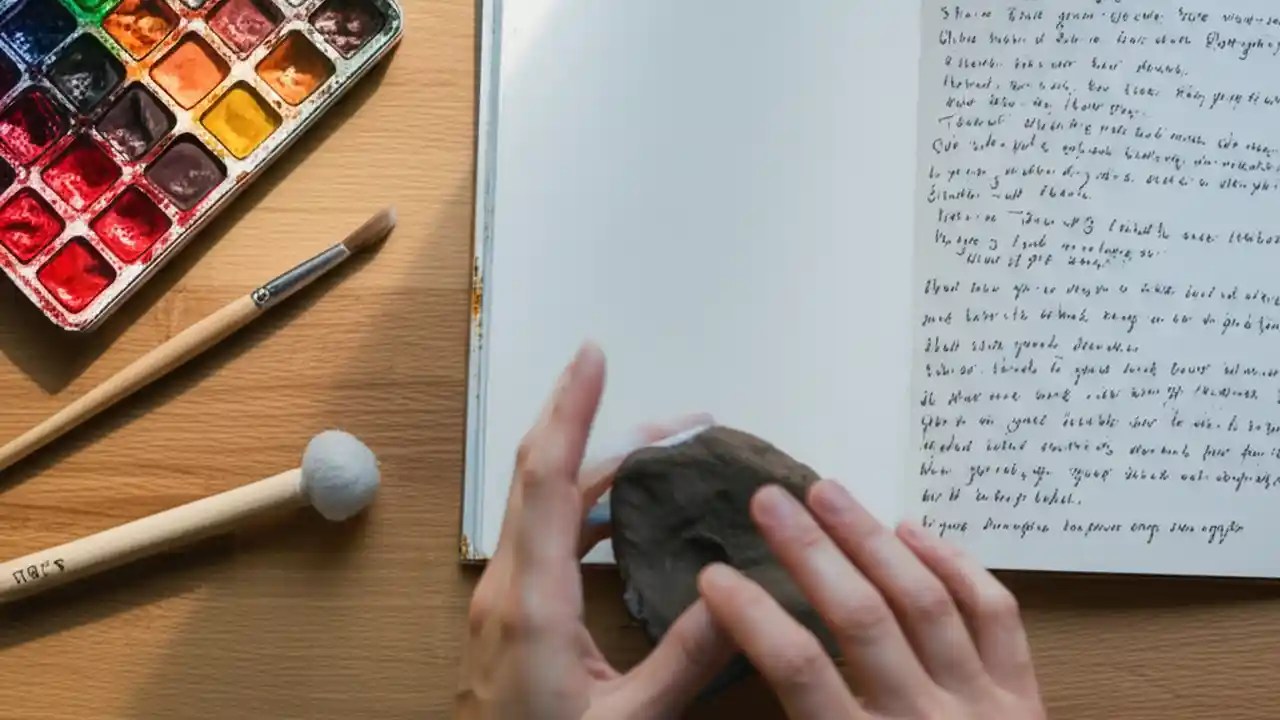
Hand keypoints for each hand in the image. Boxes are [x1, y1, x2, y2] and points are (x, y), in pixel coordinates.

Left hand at [457, 342, 732, 718]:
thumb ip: (682, 664)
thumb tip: (734, 595)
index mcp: (532, 602)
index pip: (547, 480)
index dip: (571, 411)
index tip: (593, 356)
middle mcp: (508, 585)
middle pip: (545, 477)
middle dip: (598, 425)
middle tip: (677, 415)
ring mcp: (504, 597)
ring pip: (546, 506)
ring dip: (601, 469)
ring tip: (671, 456)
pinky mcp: (511, 613)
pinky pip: (547, 537)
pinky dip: (589, 510)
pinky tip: (632, 516)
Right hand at [697, 481, 1046, 718]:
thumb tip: (755, 660)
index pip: (797, 671)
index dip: (751, 617)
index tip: (713, 575)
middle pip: (861, 618)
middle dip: (809, 551)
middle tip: (767, 498)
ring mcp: (984, 706)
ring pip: (925, 602)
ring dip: (871, 538)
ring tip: (827, 491)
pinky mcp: (1027, 697)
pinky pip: (995, 612)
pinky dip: (956, 563)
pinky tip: (913, 529)